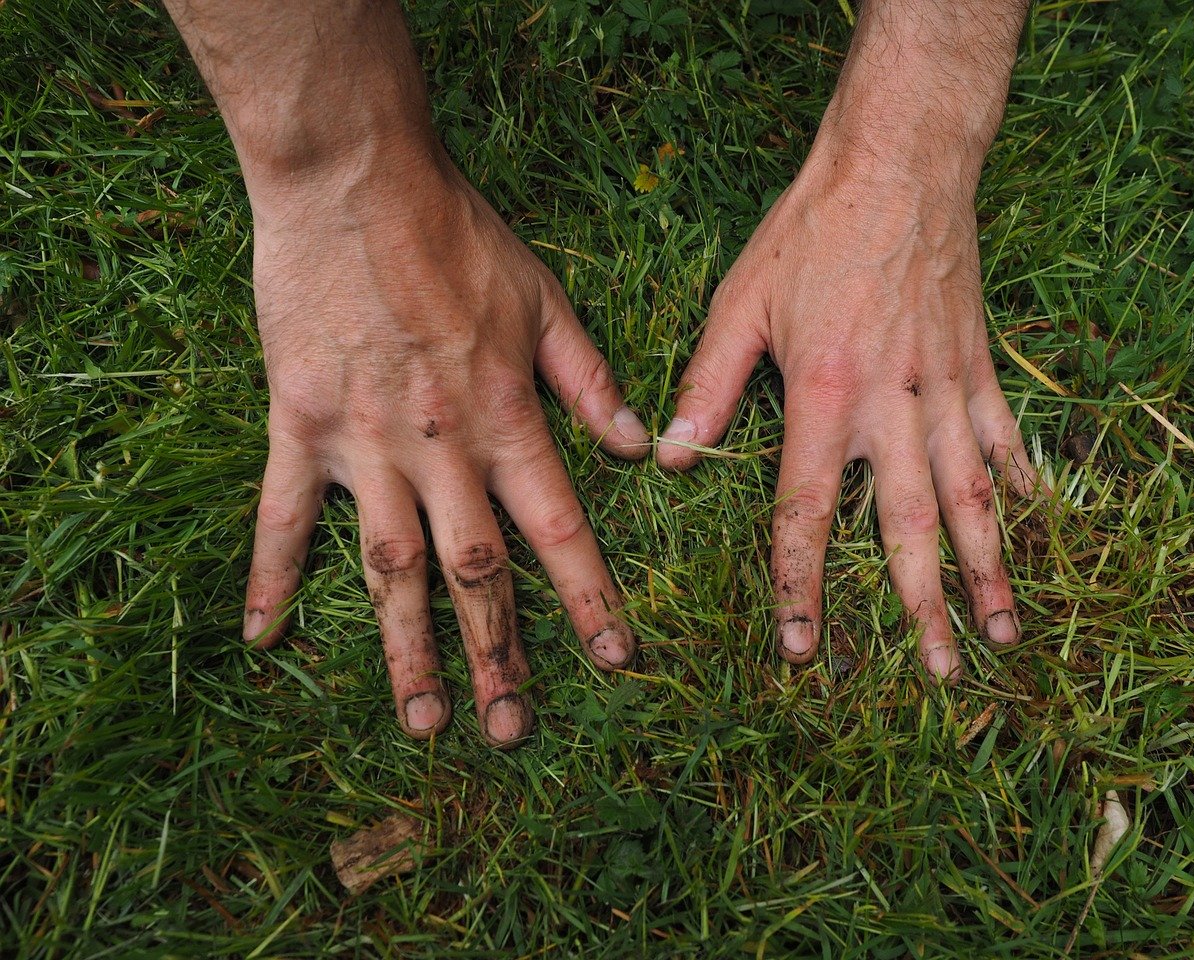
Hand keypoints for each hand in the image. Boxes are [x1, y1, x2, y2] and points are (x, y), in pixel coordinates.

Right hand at [240, 152, 648, 745]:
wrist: (354, 180)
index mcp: (505, 419)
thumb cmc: (456, 235)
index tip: (614, 660)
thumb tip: (644, 446)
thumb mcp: (545, 301)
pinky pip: (281, 516)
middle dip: (499, 656)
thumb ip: (591, 382)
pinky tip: (265, 637)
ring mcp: (363, 443)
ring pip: (389, 568)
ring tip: (422, 720)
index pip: (560, 531)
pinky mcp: (297, 425)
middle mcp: (440, 448)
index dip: (590, 600)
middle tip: (511, 731)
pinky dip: (271, 576)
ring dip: (407, 649)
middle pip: (474, 572)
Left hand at [657, 141, 1039, 680]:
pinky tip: (1031, 523)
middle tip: (938, 671)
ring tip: (1003, 629)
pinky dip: (1020, 482)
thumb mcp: (739, 304)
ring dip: (988, 566)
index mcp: (823, 396)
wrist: (897, 164)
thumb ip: (707, 384)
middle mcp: (892, 406)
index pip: (808, 512)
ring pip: (972, 495)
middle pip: (907, 525)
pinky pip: (1004, 435)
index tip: (804, 648)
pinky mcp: (977, 363)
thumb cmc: (810, 232)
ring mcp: (945, 388)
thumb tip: (673, 455)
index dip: (802, 586)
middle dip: (922, 605)